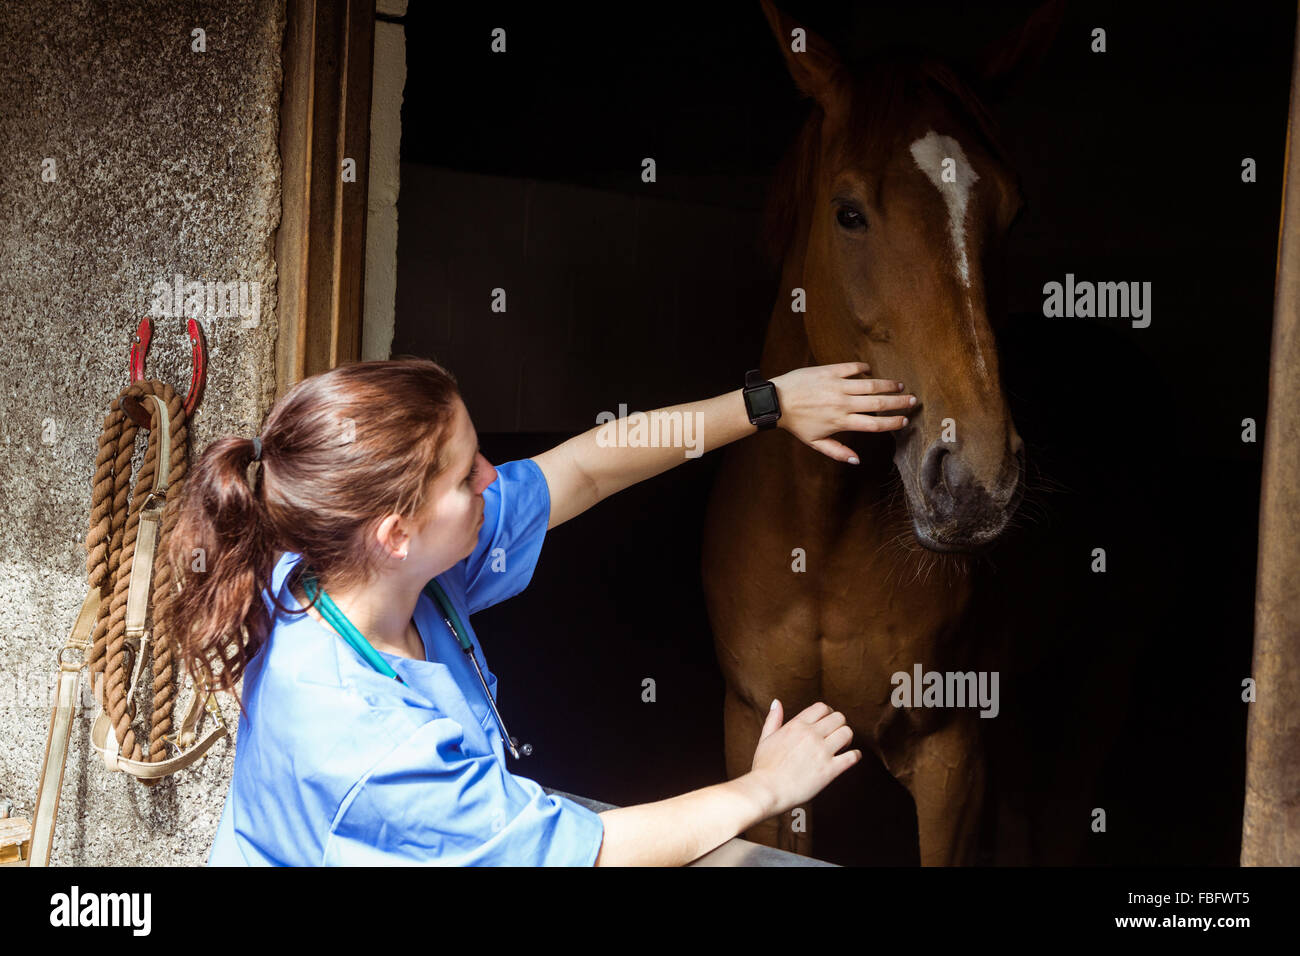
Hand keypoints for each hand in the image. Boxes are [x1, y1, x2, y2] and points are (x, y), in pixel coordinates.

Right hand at [747, 700, 860, 815]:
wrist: (766, 791)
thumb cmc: (764, 767)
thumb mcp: (765, 738)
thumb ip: (773, 719)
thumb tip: (776, 702)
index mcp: (796, 725)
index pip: (822, 707)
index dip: (828, 713)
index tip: (828, 721)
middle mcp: (811, 734)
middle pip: (839, 717)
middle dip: (839, 724)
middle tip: (836, 734)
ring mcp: (821, 752)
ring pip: (847, 733)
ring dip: (848, 738)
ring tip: (843, 745)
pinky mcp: (829, 770)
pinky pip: (852, 756)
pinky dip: (855, 755)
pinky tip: (851, 757)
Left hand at [770, 363, 914, 462]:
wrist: (776, 401)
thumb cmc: (795, 424)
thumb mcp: (815, 442)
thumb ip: (837, 451)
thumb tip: (857, 460)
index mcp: (841, 421)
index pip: (874, 423)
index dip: (892, 422)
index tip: (904, 421)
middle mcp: (843, 403)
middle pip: (878, 403)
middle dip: (899, 402)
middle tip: (912, 400)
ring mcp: (837, 385)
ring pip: (870, 384)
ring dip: (887, 384)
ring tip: (899, 385)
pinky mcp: (829, 371)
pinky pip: (853, 367)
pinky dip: (864, 369)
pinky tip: (870, 371)